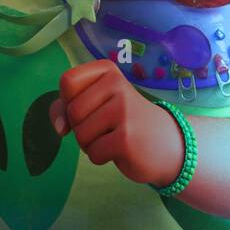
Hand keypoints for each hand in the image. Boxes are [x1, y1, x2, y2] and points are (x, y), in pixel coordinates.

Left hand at [49, 59, 184, 186]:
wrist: (169, 145)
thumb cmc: (126, 122)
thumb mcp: (97, 105)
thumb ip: (65, 107)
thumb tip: (59, 128)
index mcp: (108, 71)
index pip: (68, 82)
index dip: (69, 101)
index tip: (92, 107)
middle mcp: (117, 85)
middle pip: (72, 112)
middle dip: (82, 127)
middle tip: (108, 127)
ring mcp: (123, 111)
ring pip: (80, 134)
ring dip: (91, 144)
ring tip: (114, 138)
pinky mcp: (125, 138)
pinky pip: (93, 153)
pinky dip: (101, 157)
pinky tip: (121, 150)